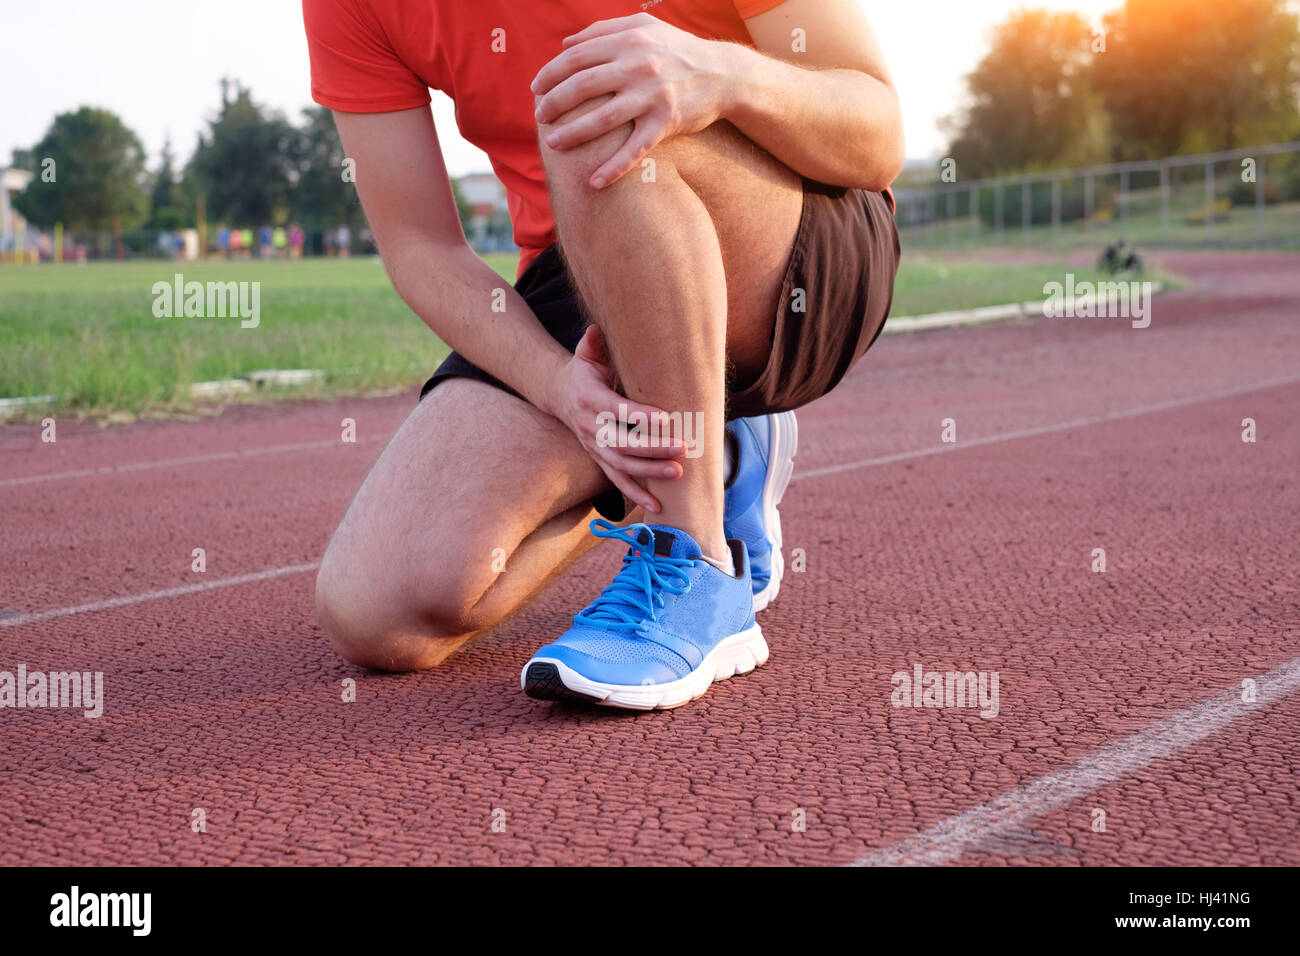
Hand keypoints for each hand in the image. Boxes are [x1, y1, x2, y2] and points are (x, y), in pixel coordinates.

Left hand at [531, 13, 735, 188]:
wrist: (724, 75)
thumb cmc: (678, 51)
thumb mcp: (646, 29)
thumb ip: (604, 31)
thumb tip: (566, 44)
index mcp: (628, 41)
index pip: (576, 58)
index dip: (550, 74)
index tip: (536, 89)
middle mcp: (638, 66)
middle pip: (582, 86)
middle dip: (554, 103)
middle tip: (540, 117)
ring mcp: (652, 96)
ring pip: (602, 119)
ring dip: (573, 134)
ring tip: (553, 144)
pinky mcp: (666, 123)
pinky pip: (634, 150)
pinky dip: (613, 168)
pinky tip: (594, 183)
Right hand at [549, 326, 683, 513]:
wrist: (560, 395)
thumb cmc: (584, 371)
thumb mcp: (587, 355)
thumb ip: (593, 344)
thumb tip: (596, 330)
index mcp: (591, 399)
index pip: (617, 410)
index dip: (640, 416)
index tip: (666, 420)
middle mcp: (591, 427)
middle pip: (622, 443)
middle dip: (652, 449)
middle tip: (681, 448)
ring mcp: (594, 447)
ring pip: (621, 465)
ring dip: (649, 472)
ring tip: (677, 473)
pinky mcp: (600, 459)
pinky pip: (618, 481)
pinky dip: (637, 494)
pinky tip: (658, 506)